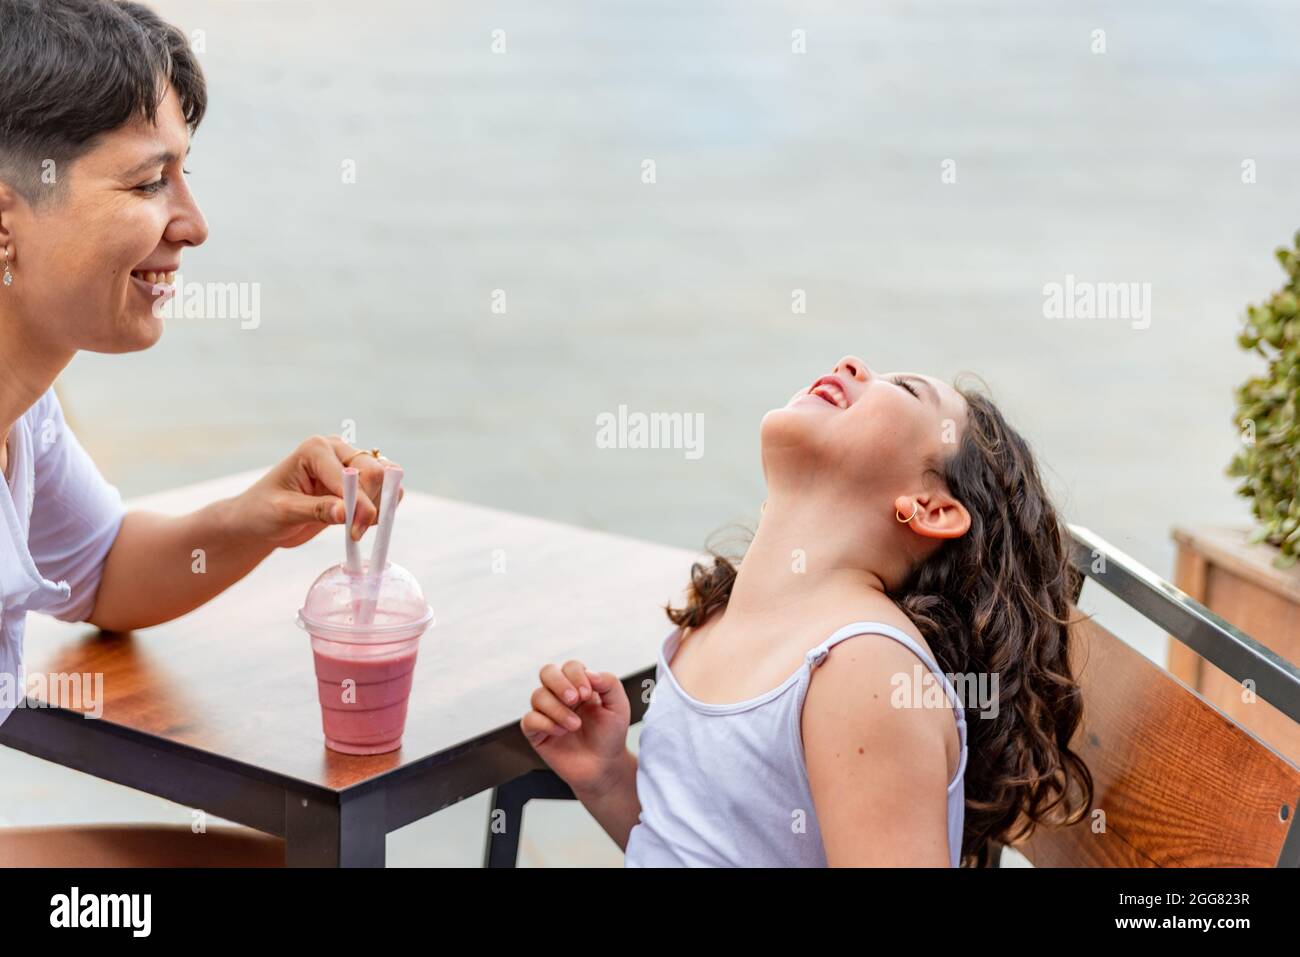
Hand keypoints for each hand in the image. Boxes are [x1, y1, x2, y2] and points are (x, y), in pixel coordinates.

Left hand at [232, 435, 403, 549]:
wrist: (261, 519)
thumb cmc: (263, 511)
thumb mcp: (284, 512)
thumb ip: (316, 510)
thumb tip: (346, 512)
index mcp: (316, 448)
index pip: (353, 474)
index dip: (359, 504)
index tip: (354, 532)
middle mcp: (338, 450)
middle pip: (377, 472)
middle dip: (371, 505)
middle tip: (355, 532)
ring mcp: (351, 463)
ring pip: (387, 480)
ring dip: (379, 506)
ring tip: (354, 527)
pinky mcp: (359, 481)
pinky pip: (387, 490)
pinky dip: (382, 508)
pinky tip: (360, 522)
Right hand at [521, 661, 631, 795]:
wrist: (604, 766)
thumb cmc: (610, 735)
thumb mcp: (619, 706)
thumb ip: (609, 683)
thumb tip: (590, 672)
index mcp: (579, 685)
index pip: (569, 667)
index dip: (576, 675)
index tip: (588, 694)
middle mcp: (560, 696)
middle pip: (547, 672)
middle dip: (560, 683)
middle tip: (574, 700)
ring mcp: (547, 713)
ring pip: (538, 696)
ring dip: (558, 709)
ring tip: (575, 725)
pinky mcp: (537, 733)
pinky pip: (529, 720)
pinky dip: (545, 724)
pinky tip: (561, 732)